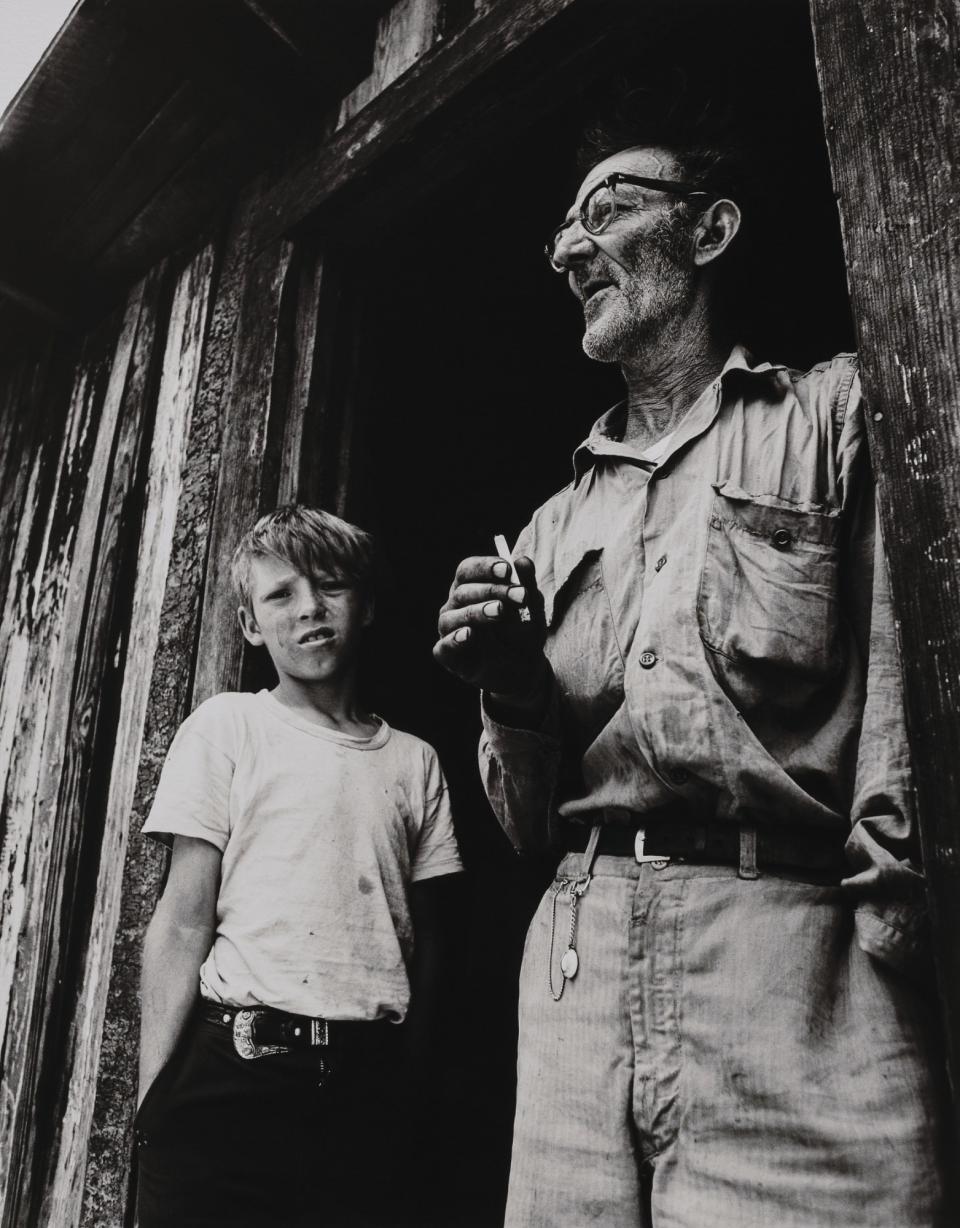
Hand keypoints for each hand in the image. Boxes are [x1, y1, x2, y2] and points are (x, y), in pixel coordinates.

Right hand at [433, 555, 550, 711]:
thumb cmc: (522, 631)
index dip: (485, 567)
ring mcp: (448, 630)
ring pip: (453, 616)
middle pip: (463, 591)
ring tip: (500, 611)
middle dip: (492, 590)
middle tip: (519, 596)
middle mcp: (455, 606)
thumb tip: (522, 561)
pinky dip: (455, 639)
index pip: (467, 569)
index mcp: (470, 587)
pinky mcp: (447, 655)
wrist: (524, 668)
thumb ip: (527, 585)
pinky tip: (470, 634)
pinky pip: (445, 646)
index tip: (507, 569)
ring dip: (478, 611)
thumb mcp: (531, 608)